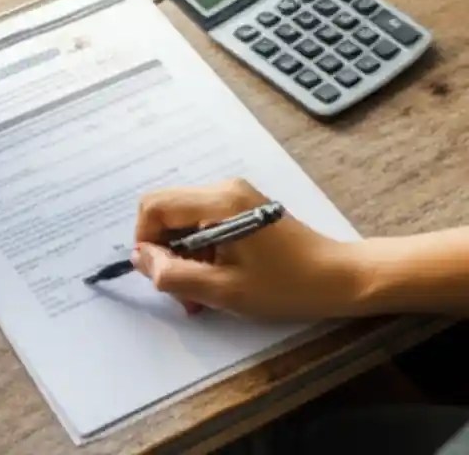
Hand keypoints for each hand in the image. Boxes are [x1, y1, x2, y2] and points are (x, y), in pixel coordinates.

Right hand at [132, 179, 363, 319]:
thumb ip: (174, 274)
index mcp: (219, 202)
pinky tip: (215, 278)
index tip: (159, 274)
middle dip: (164, 251)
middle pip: (166, 211)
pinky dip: (200, 251)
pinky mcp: (242, 208)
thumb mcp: (224, 290)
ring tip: (199, 293)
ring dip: (183, 256)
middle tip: (181, 291)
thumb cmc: (287, 285)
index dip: (145, 241)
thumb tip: (140, 259)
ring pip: (183, 220)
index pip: (154, 207)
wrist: (341, 278)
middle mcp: (223, 189)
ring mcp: (234, 196)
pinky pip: (203, 223)